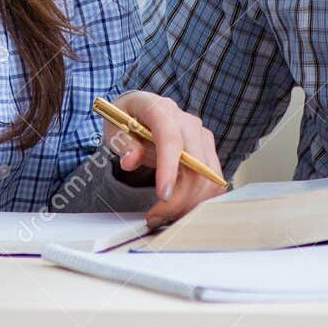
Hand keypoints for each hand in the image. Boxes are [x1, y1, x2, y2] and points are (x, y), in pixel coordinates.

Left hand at [100, 90, 225, 228]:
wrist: (143, 111)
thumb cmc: (128, 119)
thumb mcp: (115, 127)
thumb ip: (123, 143)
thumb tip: (130, 160)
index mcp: (160, 110)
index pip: (170, 139)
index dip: (169, 168)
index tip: (163, 195)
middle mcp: (187, 122)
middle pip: (195, 165)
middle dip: (178, 198)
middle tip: (154, 216)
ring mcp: (201, 136)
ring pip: (208, 178)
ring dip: (188, 203)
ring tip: (163, 214)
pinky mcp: (208, 151)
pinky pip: (212, 182)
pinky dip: (199, 200)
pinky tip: (179, 208)